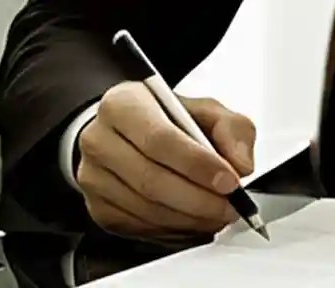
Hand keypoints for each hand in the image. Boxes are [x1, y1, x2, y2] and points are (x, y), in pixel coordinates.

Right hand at [76, 82, 256, 238]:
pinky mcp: (98, 207)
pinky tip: (194, 221)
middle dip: (199, 200)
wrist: (129, 134)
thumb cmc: (166, 120)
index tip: (229, 181)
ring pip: (145, 208)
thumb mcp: (205, 110)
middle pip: (151, 180)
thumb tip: (240, 164)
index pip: (160, 139)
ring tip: (217, 214)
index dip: (198, 165)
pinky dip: (174, 230)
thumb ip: (232, 129)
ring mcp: (93, 177)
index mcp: (124, 105)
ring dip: (190, 218)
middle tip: (230, 206)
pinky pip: (139, 227)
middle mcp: (100, 139)